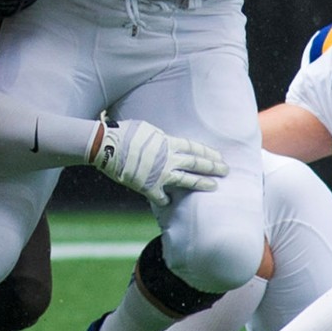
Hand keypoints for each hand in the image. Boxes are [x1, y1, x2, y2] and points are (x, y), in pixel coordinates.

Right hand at [91, 119, 228, 205]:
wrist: (106, 146)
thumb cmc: (123, 133)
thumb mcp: (146, 128)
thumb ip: (159, 136)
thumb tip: (165, 139)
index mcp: (168, 142)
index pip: (194, 147)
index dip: (208, 152)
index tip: (219, 156)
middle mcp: (168, 158)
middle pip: (196, 163)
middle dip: (213, 167)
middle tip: (226, 170)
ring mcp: (160, 174)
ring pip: (187, 180)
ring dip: (201, 184)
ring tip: (213, 186)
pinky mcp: (148, 187)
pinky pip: (161, 197)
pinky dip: (165, 200)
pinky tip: (169, 202)